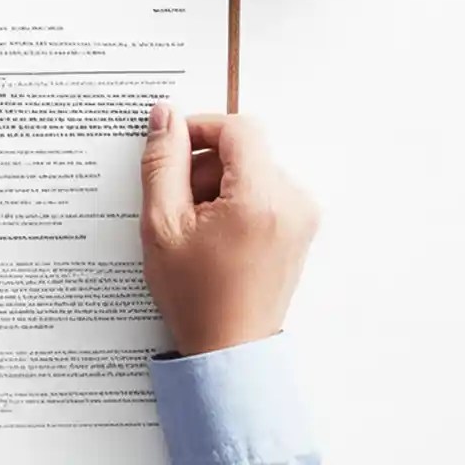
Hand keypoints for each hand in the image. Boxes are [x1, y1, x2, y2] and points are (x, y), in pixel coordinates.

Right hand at [139, 103, 317, 355]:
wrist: (229, 350)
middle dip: (204, 167)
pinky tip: (215, 235)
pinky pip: (264, 191)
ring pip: (252, 170)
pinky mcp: (301, 227)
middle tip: (177, 207)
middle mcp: (293, 201)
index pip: (238, 128)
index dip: (199, 129)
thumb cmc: (195, 296)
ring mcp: (302, 215)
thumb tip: (165, 115)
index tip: (170, 149)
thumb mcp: (162, 225)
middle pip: (244, 150)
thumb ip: (161, 163)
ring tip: (195, 228)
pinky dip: (235, 201)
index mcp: (262, 198)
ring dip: (217, 185)